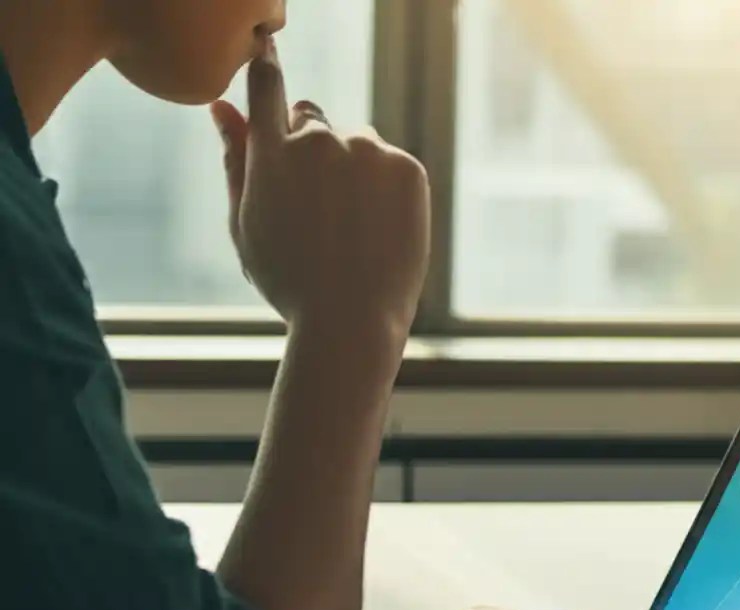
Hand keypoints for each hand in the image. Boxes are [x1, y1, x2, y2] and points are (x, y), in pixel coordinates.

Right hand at [210, 37, 429, 337]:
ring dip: (352, 168)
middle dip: (310, 147)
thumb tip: (222, 108)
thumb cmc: (289, 280)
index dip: (268, 67)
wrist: (351, 319)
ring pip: (356, 143)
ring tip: (350, 226)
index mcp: (271, 151)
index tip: (267, 51)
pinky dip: (385, 187)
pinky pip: (390, 164)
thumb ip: (235, 161)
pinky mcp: (407, 167)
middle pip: (313, 119)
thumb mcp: (247, 224)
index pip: (268, 87)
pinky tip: (377, 229)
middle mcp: (319, 139)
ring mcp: (367, 151)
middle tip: (315, 205)